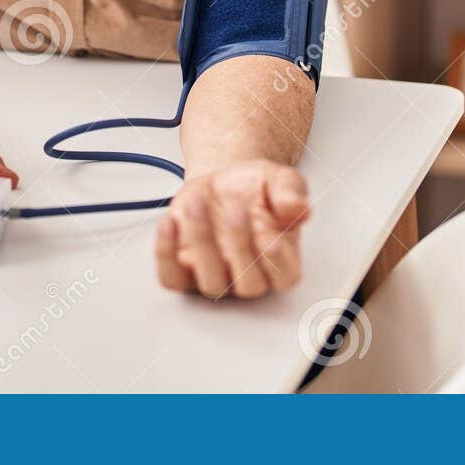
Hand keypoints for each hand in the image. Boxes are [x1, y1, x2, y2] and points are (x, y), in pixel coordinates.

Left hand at [155, 160, 308, 298]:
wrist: (222, 184)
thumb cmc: (254, 190)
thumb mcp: (279, 180)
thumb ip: (290, 193)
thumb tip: (298, 208)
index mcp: (281, 260)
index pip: (285, 277)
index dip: (278, 261)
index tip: (269, 234)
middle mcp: (249, 277)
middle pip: (248, 285)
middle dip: (239, 246)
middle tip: (234, 209)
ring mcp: (215, 277)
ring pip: (210, 283)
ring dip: (202, 244)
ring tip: (198, 205)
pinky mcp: (183, 272)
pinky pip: (171, 277)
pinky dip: (166, 254)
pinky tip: (170, 223)